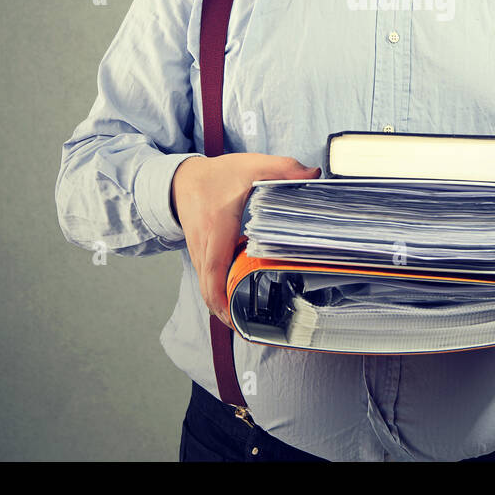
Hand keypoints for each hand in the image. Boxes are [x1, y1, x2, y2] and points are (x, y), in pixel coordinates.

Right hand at [171, 153, 320, 328]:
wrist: (181, 180)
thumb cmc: (216, 176)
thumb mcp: (251, 166)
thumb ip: (283, 168)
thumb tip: (313, 175)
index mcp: (216, 230)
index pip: (214, 273)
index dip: (222, 300)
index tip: (237, 319)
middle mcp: (203, 247)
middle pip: (209, 291)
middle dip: (227, 313)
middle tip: (253, 328)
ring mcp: (198, 254)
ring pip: (208, 289)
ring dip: (225, 305)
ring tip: (251, 319)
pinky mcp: (199, 256)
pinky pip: (208, 281)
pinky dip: (221, 292)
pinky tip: (242, 294)